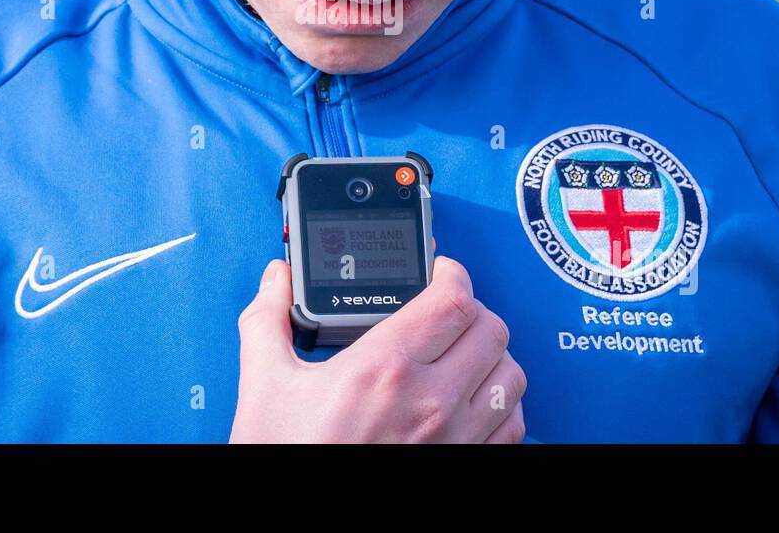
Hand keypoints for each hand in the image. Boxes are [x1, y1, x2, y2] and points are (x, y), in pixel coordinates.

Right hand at [229, 255, 526, 442]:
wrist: (297, 526)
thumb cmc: (289, 458)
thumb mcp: (265, 386)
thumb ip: (267, 321)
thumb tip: (274, 280)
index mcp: (384, 369)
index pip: (453, 299)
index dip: (451, 273)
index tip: (437, 270)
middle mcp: (431, 402)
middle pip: (492, 329)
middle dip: (472, 309)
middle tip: (446, 309)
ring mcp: (456, 439)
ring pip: (512, 375)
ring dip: (492, 355)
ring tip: (463, 352)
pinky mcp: (467, 464)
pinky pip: (514, 423)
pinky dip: (503, 403)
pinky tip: (473, 397)